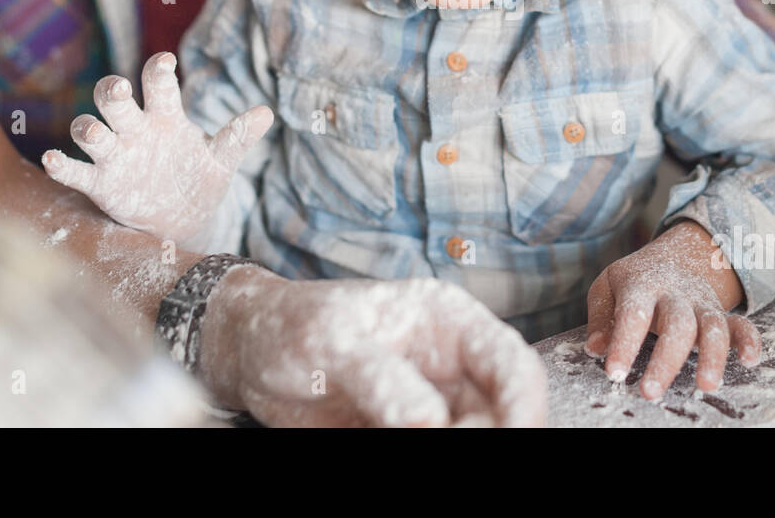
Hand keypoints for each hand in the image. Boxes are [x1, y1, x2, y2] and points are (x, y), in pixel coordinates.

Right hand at [41, 51, 273, 247]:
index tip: (166, 62)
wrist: (183, 219)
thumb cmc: (199, 177)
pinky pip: (75, 172)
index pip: (159, 85)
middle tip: (120, 89)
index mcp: (166, 117)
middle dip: (112, 91)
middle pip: (114, 100)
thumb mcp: (221, 159)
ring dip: (87, 129)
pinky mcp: (100, 184)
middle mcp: (136, 130)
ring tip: (92, 132)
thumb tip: (267, 113)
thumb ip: (238, 136)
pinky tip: (54, 160)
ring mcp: (115, 156)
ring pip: (89, 131)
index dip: (158, 71)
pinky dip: (61, 166)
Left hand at [201, 270, 548, 426]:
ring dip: (451, 449)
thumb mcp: (333, 342)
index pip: (513, 365)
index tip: (513, 437)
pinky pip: (431, 449)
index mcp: (449, 321)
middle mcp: (453, 364)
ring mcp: (434, 403)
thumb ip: (383, 378)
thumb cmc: (292, 326)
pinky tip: (367, 437)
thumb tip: (430, 420)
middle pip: (500, 415)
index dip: (525, 408)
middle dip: (482, 437)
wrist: (250, 355)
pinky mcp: (408, 434)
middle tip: (429, 445)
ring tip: (379, 434)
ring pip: (471, 434)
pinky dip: (423, 454)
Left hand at [585, 221, 760, 397]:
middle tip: (650, 392)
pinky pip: (741, 324)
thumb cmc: (633, 282)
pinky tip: (749, 361)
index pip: (632, 314)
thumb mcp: (607, 287)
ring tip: (706, 386)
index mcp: (642, 284)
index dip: (624, 344)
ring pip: (712, 326)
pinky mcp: (720, 312)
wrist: (672, 258)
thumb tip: (595, 349)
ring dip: (712, 355)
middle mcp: (675, 293)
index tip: (614, 373)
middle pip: (677, 324)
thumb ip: (600, 318)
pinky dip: (749, 340)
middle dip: (665, 360)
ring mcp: (701, 302)